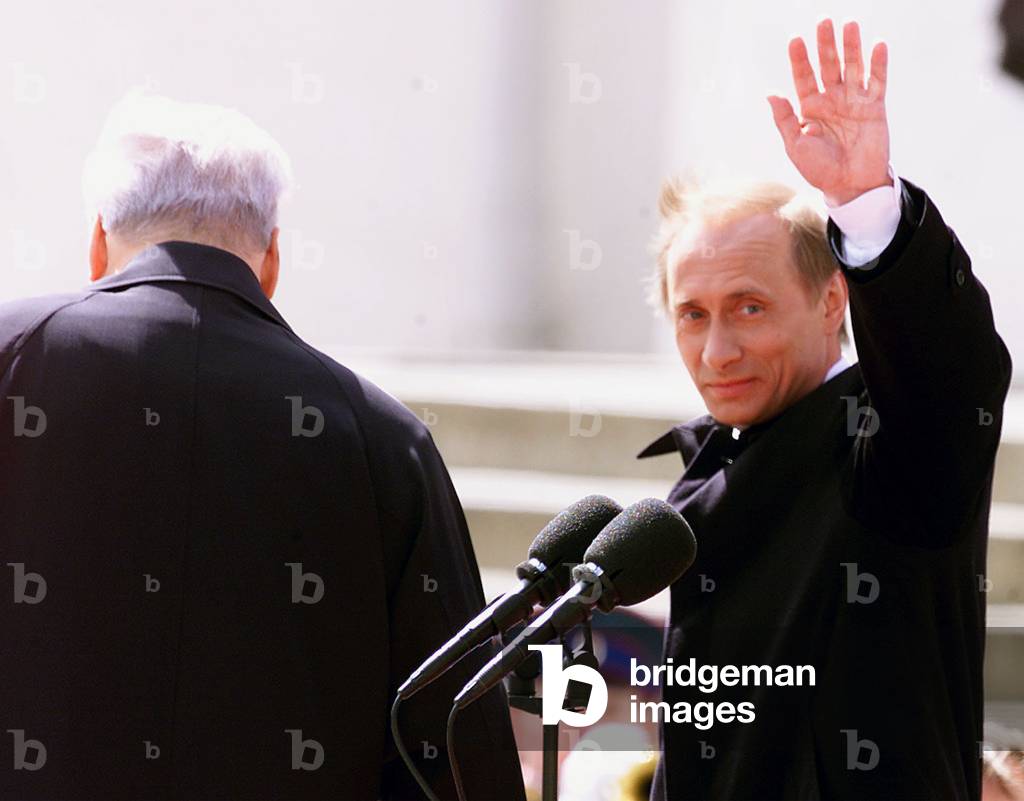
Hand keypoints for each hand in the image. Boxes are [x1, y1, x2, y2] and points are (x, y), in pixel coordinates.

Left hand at [767, 19, 890, 205]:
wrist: (850, 186)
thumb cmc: (819, 169)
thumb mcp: (796, 146)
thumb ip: (785, 119)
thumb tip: (771, 94)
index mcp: (810, 108)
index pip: (804, 77)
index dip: (800, 59)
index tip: (795, 40)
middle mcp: (832, 99)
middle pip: (829, 65)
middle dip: (826, 44)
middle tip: (824, 21)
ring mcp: (854, 101)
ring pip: (853, 67)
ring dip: (851, 47)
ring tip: (849, 25)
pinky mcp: (875, 107)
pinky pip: (877, 81)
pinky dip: (878, 64)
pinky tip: (877, 45)